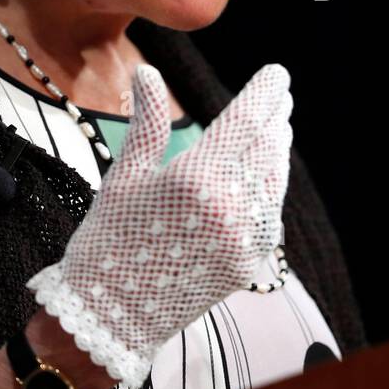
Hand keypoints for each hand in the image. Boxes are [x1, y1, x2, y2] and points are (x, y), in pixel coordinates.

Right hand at [26, 62, 293, 386]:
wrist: (109, 315)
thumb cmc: (108, 239)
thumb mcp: (124, 175)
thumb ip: (147, 121)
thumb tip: (147, 72)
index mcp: (195, 176)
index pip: (247, 119)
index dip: (266, 92)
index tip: (277, 74)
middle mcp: (228, 205)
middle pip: (268, 145)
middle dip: (276, 115)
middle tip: (280, 95)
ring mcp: (243, 237)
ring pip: (275, 180)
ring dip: (279, 149)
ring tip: (278, 127)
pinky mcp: (247, 263)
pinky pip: (271, 216)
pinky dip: (273, 188)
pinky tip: (269, 174)